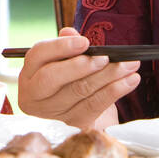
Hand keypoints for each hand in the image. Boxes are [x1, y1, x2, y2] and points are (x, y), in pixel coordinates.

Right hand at [16, 28, 140, 129]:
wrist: (80, 107)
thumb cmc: (69, 77)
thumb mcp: (64, 59)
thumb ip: (66, 45)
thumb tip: (71, 34)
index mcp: (28, 73)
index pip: (39, 55)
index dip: (61, 47)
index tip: (85, 42)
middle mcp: (34, 95)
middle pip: (53, 78)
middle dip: (83, 66)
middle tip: (107, 57)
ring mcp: (53, 112)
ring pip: (79, 91)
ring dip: (108, 76)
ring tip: (128, 65)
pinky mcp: (73, 124)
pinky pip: (95, 106)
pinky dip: (115, 92)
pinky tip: (130, 81)